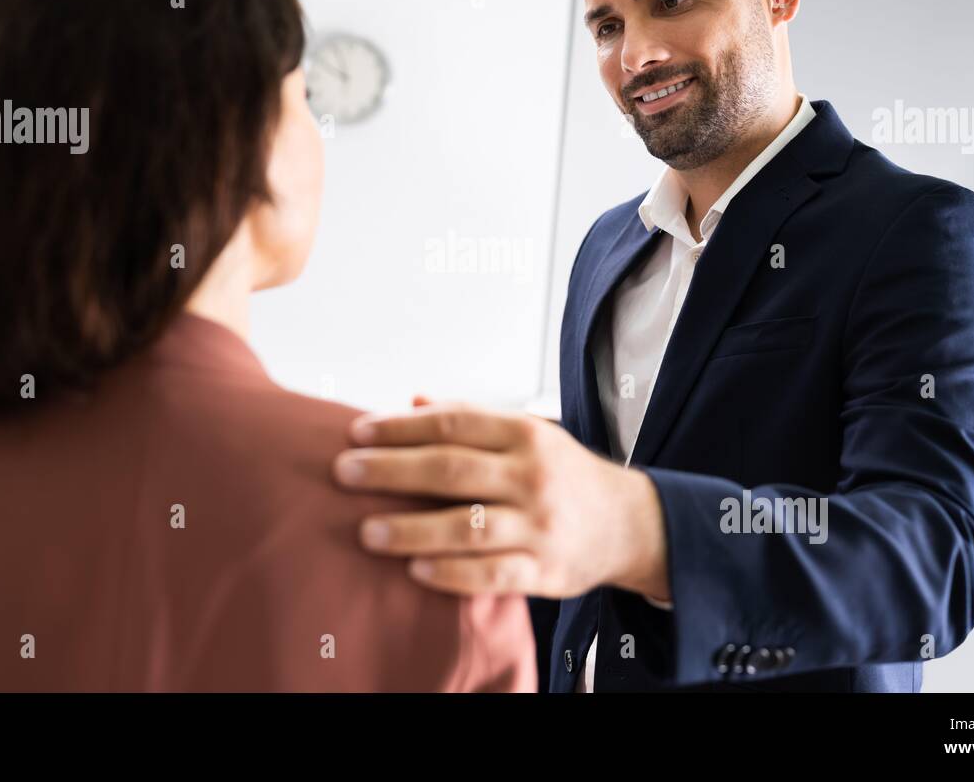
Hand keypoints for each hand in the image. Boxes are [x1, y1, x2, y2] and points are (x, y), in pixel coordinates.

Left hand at [332, 399, 670, 600]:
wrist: (628, 523)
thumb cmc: (563, 474)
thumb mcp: (526, 435)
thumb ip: (470, 418)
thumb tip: (412, 399)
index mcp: (524, 434)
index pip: (453, 423)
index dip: (401, 427)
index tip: (356, 432)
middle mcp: (532, 476)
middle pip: (452, 469)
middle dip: (392, 470)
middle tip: (344, 471)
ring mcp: (539, 525)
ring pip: (467, 526)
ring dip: (412, 528)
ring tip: (367, 530)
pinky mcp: (545, 570)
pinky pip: (492, 574)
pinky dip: (452, 573)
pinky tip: (415, 570)